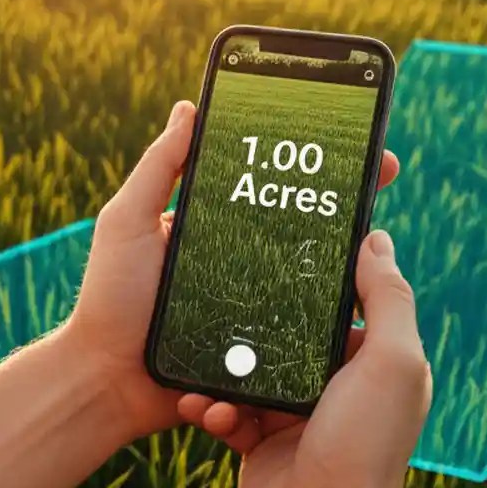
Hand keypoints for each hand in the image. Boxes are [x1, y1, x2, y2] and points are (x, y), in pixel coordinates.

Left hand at [61, 101, 402, 439]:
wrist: (106, 380)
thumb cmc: (110, 298)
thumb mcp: (127, 221)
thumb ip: (157, 168)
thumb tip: (190, 107)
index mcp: (214, 227)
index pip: (269, 185)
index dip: (308, 162)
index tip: (348, 136)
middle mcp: (239, 262)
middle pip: (302, 226)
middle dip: (345, 199)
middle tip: (380, 172)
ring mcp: (252, 304)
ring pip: (312, 277)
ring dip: (348, 258)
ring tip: (378, 232)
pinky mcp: (261, 347)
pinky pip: (302, 328)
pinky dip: (330, 316)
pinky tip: (360, 299)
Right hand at [178, 230, 430, 487]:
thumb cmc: (363, 445)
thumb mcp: (391, 361)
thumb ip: (387, 298)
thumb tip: (377, 239)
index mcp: (374, 362)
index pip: (342, 304)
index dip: (313, 278)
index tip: (277, 247)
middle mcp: (338, 385)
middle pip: (290, 331)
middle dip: (256, 318)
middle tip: (223, 292)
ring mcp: (297, 413)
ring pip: (251, 367)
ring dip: (224, 365)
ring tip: (204, 362)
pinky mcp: (261, 439)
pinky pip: (228, 407)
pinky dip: (211, 404)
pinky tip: (200, 404)